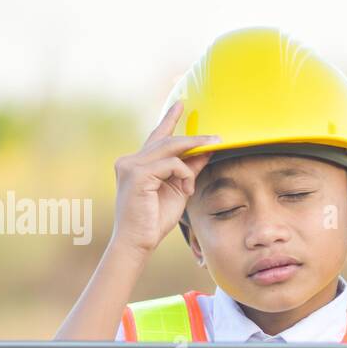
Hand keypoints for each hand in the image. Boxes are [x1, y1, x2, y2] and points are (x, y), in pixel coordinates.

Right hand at [111, 100, 218, 254]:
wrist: (136, 242)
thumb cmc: (154, 220)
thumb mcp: (178, 190)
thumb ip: (188, 170)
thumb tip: (205, 151)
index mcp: (137, 164)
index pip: (156, 137)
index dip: (169, 119)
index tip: (181, 105)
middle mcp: (130, 160)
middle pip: (167, 140)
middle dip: (194, 138)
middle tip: (217, 138)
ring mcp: (131, 166)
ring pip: (171, 148)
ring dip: (194, 153)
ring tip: (209, 157)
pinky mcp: (137, 175)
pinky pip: (172, 165)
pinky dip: (185, 175)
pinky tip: (186, 190)